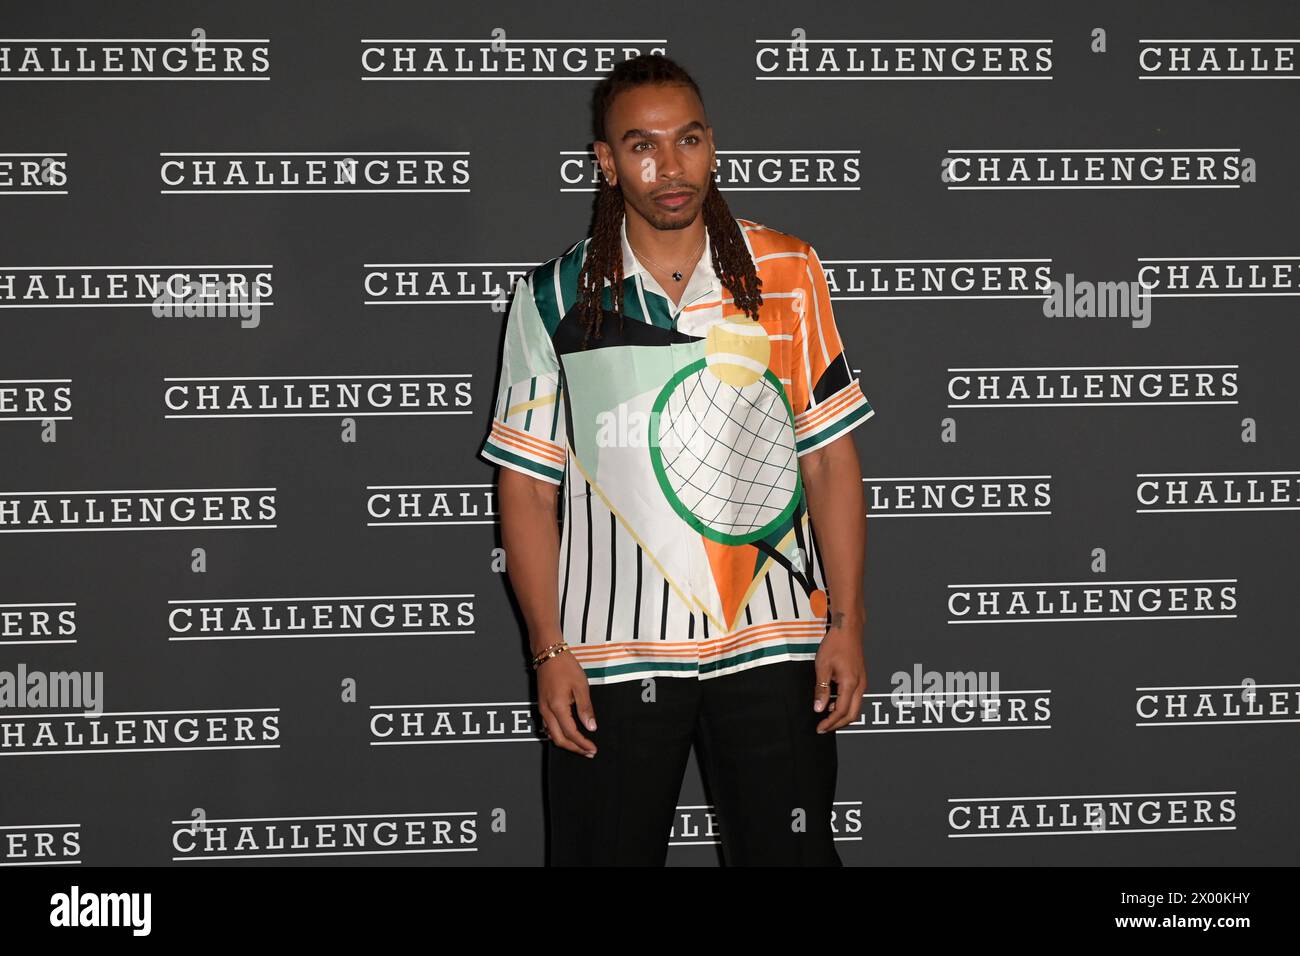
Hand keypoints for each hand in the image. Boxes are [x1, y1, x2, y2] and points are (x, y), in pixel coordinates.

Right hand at [537, 651, 598, 756]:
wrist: (548, 653)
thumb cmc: (565, 666)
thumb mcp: (581, 686)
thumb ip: (585, 708)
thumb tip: (591, 726)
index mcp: (557, 707)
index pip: (571, 733)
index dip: (582, 744)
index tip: (593, 749)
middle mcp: (547, 711)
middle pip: (559, 739)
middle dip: (574, 748)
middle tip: (588, 752)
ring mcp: (542, 709)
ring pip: (552, 734)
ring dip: (566, 743)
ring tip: (581, 746)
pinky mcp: (542, 705)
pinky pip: (548, 726)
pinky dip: (559, 734)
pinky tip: (568, 734)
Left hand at [813, 614, 865, 733]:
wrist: (848, 629)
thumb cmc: (836, 644)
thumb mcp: (822, 667)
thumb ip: (821, 689)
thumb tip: (819, 708)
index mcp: (850, 683)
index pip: (842, 712)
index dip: (830, 723)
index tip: (820, 728)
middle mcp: (860, 685)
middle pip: (853, 714)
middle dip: (838, 724)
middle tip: (824, 727)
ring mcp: (862, 682)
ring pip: (856, 707)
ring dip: (842, 715)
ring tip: (826, 716)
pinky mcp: (861, 678)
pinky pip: (856, 698)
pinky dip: (846, 705)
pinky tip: (833, 702)